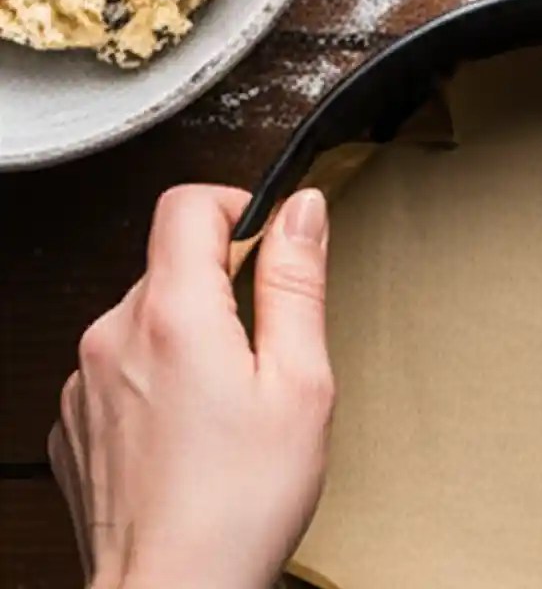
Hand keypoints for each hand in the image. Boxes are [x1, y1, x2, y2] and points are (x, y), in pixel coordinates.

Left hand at [49, 185, 334, 588]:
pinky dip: (158, 381)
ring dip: (190, 338)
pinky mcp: (74, 421)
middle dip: (223, 288)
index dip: (236, 207)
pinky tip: (193, 435)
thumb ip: (296, 284)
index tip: (267, 243)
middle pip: (169, 265)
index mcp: (173, 317)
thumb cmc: (241, 503)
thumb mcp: (300, 383)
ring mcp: (84, 381)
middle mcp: (112, 336)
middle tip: (268, 353)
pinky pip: (121, 369)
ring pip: (146, 319)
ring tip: (231, 407)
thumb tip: (300, 211)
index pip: (186, 205)